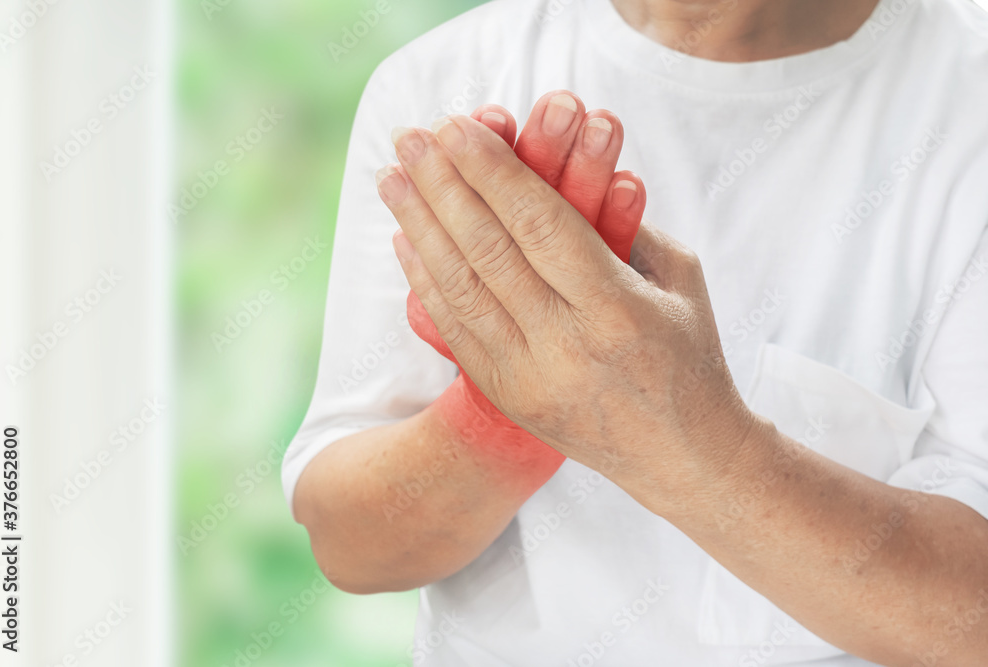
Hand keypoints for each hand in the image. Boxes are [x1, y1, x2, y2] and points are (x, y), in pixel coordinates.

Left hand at [392, 91, 645, 473]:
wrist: (680, 456)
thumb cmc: (688, 355)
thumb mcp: (678, 279)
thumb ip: (620, 226)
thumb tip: (555, 177)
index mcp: (616, 307)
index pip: (538, 222)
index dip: (491, 170)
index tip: (456, 127)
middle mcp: (565, 344)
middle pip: (487, 249)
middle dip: (442, 184)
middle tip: (410, 138)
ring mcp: (528, 377)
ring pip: (459, 288)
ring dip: (419, 226)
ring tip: (391, 178)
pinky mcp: (507, 398)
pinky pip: (454, 330)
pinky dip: (425, 280)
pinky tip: (405, 239)